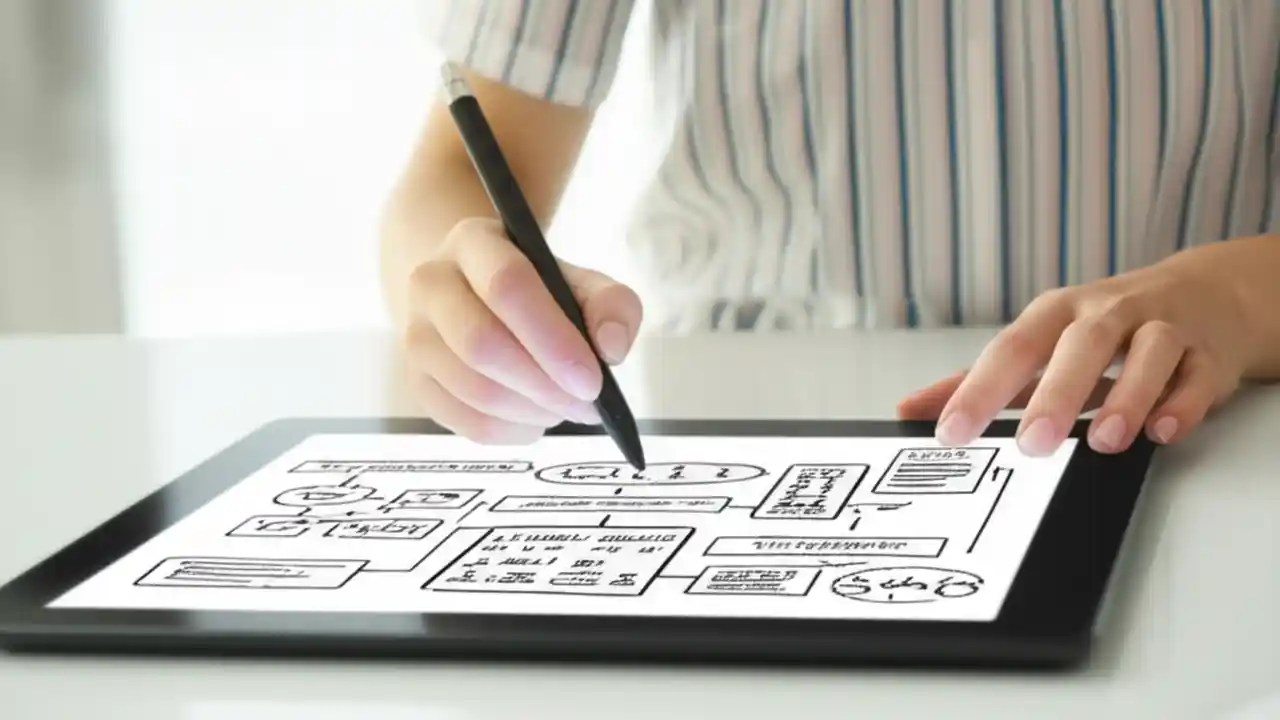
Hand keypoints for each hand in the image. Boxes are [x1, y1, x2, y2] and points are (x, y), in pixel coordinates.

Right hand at [401, 218, 642, 443]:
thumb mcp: (580, 281)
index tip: (592, 380)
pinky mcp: (417, 381)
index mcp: (473, 243)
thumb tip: (611, 347)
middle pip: (482, 344)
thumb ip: (612, 304)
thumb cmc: (537, 290)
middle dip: (545, 385)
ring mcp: (416, 335)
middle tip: (586, 404)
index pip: (507, 285)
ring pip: (474, 390)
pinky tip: (536, 419)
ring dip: (532, 412)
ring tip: (565, 409)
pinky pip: (465, 423)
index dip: (552, 339)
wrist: (476, 295)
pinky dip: (512, 432)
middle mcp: (431, 284)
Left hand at [897, 245, 1261, 455]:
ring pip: (1148, 353)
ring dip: (1127, 398)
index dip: (980, 389)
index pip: (1012, 348)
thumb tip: (910, 410)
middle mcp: (1107, 313)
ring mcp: (1162, 328)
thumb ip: (978, 379)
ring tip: (1104, 442)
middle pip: (1082, 345)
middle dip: (1056, 394)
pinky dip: (1183, 403)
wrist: (1204, 293)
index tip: (951, 432)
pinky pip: (1198, 375)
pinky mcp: (1207, 353)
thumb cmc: (1104, 326)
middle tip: (1030, 445)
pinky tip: (1164, 432)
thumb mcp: (1039, 343)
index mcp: (1056, 314)